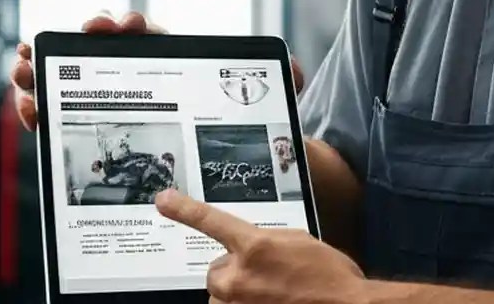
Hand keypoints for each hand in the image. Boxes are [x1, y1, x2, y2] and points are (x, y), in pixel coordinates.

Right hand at [10, 11, 305, 130]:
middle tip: (50, 45)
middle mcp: (142, 76)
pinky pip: (69, 117)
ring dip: (45, 74)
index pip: (149, 35)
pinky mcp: (105, 131)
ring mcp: (120, 101)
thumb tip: (292, 65)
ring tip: (22, 72)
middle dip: (73, 44)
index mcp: (175, 60)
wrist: (244, 166)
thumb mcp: (269, 104)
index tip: (119, 27)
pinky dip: (46, 109)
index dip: (129, 26)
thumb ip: (282, 80)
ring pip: (76, 81)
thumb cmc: (250, 127)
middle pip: (101, 52)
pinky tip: (30, 112)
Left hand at [155, 189, 366, 303]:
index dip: (185, 210)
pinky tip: (271, 301)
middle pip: (217, 270)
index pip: (211, 222)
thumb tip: (249, 249)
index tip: (164, 200)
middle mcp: (239, 275)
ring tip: (272, 293)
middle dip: (234, 271)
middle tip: (266, 275)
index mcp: (256, 245)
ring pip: (222, 294)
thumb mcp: (299, 241)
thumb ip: (265, 242)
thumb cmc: (330, 274)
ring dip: (238, 293)